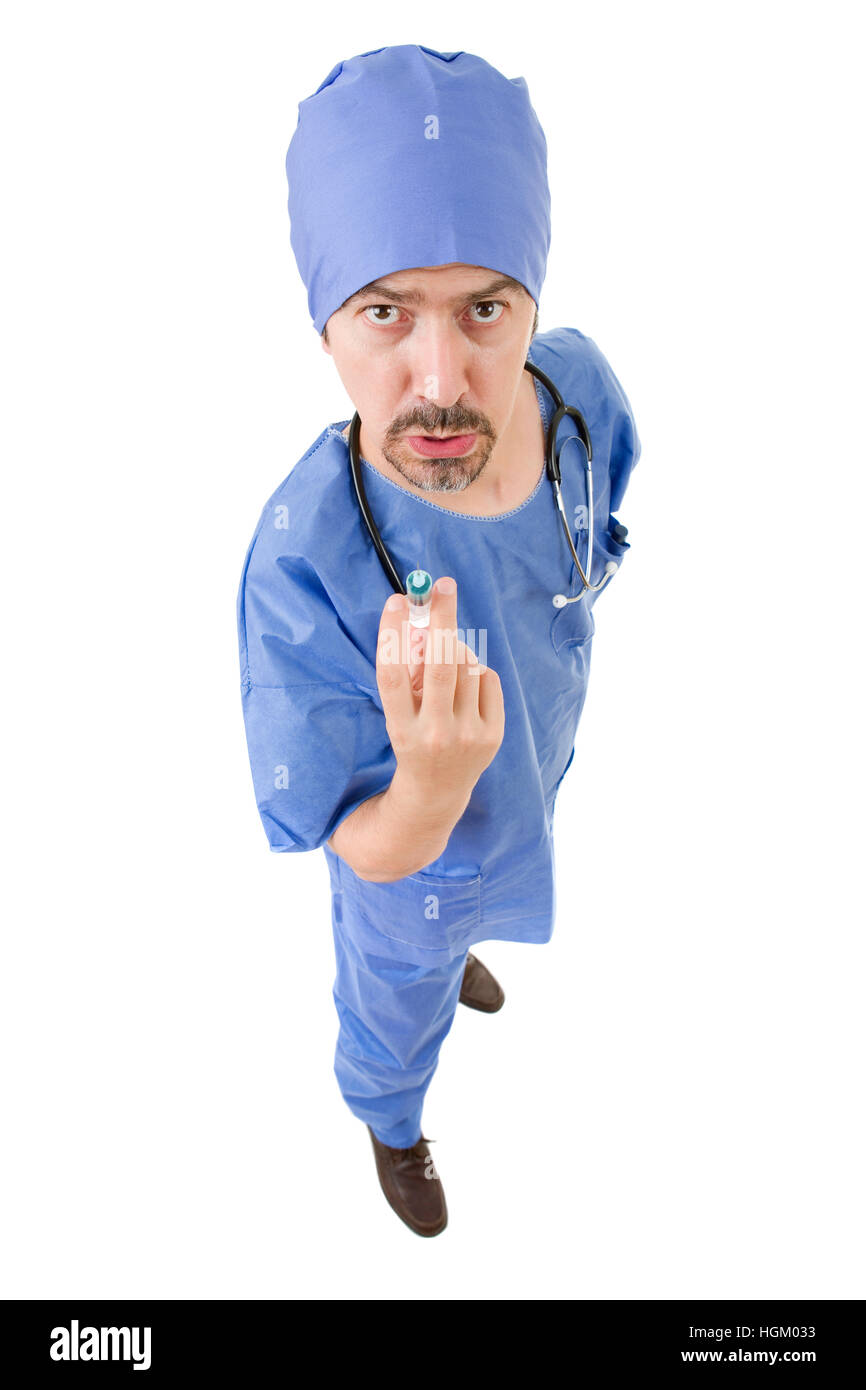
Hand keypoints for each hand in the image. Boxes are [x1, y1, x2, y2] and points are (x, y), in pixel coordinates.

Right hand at [375, 576, 504, 806]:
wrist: (436, 792)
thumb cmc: (412, 740)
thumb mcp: (398, 714)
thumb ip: (408, 673)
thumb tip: (425, 618)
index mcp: (402, 728)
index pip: (393, 674)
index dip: (393, 632)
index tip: (397, 600)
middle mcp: (436, 734)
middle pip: (440, 663)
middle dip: (442, 618)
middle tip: (442, 586)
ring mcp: (469, 736)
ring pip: (467, 666)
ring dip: (457, 648)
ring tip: (447, 659)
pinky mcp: (493, 735)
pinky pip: (487, 678)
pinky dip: (476, 669)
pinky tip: (465, 685)